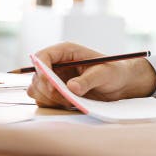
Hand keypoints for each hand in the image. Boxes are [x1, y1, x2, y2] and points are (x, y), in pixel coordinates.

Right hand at [26, 42, 155, 108]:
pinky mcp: (55, 91)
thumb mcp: (104, 74)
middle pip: (36, 76)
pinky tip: (69, 103)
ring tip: (71, 100)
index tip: (52, 85)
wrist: (119, 84)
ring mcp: (54, 78)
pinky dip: (52, 104)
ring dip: (49, 99)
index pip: (41, 56)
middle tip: (66, 98)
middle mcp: (56, 63)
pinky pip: (43, 99)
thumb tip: (71, 87)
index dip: (41, 71)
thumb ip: (88, 80)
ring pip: (36, 89)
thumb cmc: (114, 72)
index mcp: (66, 51)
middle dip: (47, 90)